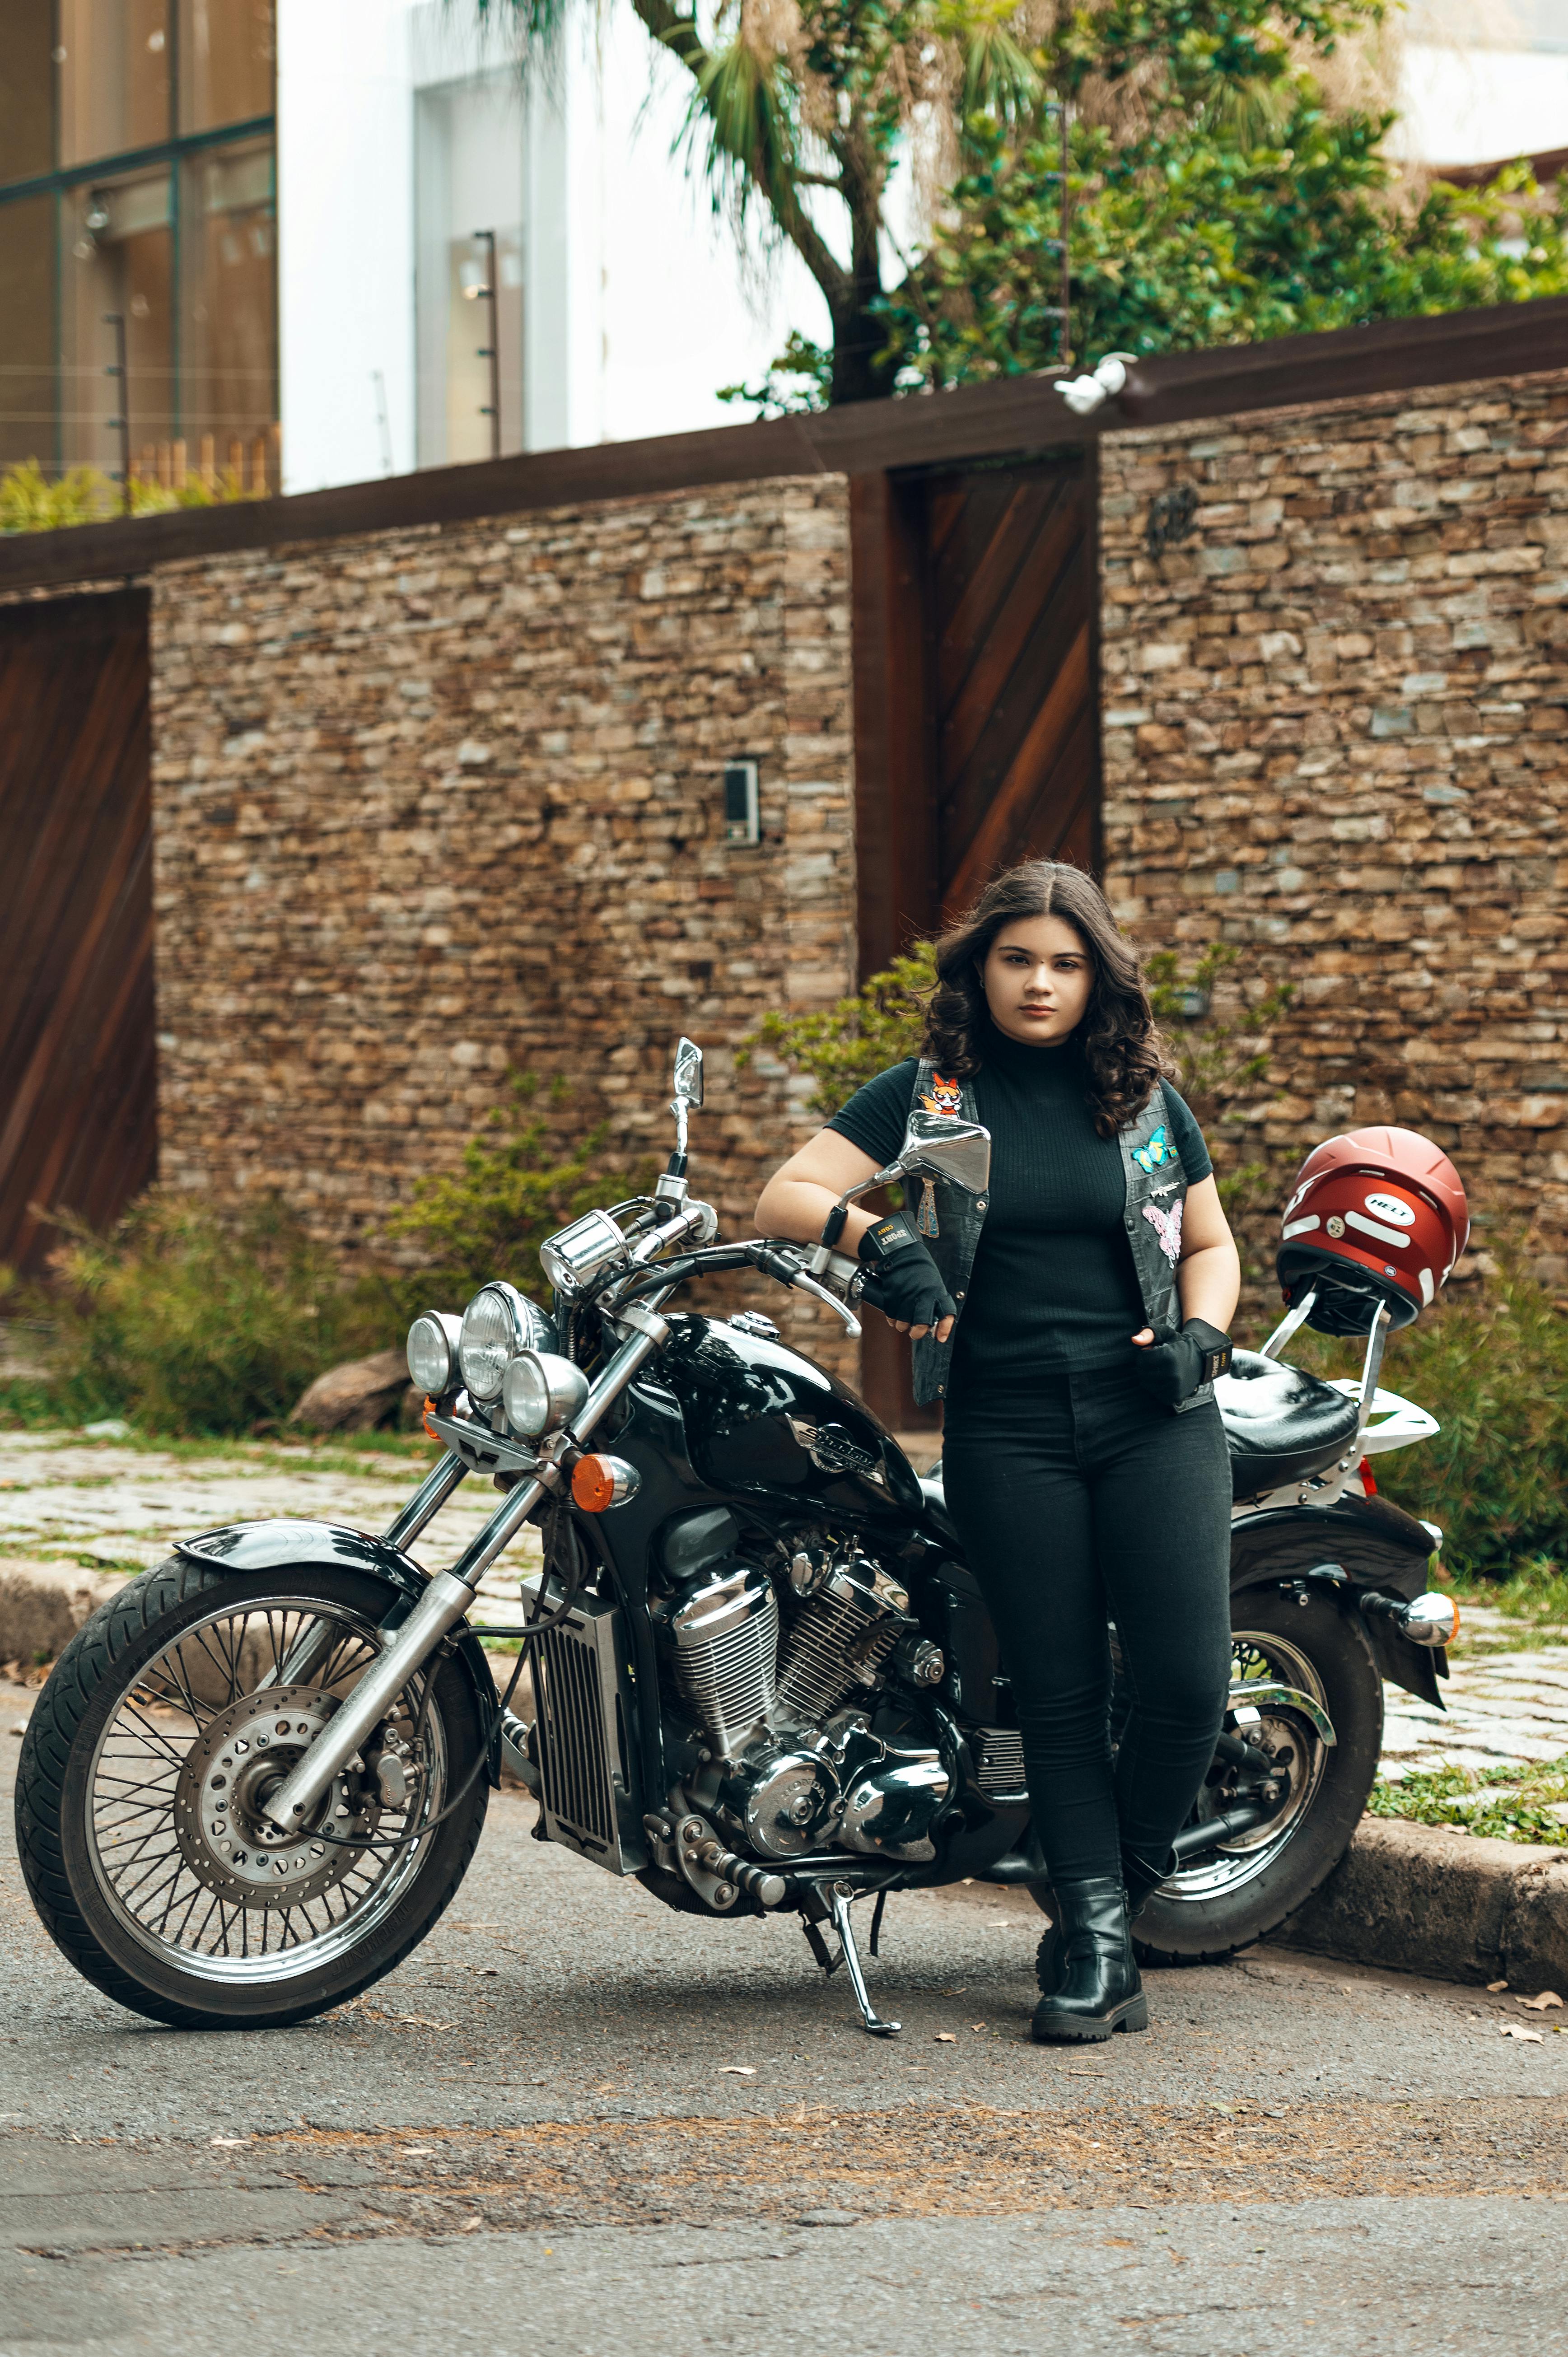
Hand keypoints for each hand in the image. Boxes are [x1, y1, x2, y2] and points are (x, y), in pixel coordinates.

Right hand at [858, 1215, 957, 1342]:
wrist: (901, 1252)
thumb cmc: (918, 1268)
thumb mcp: (932, 1282)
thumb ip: (934, 1300)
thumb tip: (932, 1321)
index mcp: (937, 1291)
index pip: (947, 1313)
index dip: (944, 1328)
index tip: (940, 1338)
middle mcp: (923, 1295)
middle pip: (922, 1323)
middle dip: (917, 1333)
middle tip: (915, 1333)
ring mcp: (907, 1295)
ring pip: (904, 1322)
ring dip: (902, 1326)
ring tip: (902, 1323)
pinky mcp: (892, 1294)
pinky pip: (891, 1314)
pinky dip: (892, 1319)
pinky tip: (893, 1317)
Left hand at [1130, 1318, 1232, 1405]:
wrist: (1201, 1360)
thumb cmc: (1180, 1345)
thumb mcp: (1166, 1333)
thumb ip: (1149, 1333)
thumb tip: (1134, 1340)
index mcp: (1169, 1357)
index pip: (1141, 1360)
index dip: (1144, 1355)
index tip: (1152, 1352)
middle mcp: (1172, 1374)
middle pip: (1142, 1373)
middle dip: (1145, 1366)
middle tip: (1155, 1362)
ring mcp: (1175, 1387)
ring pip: (1147, 1384)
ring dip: (1149, 1377)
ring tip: (1160, 1370)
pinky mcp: (1175, 1397)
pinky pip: (1156, 1394)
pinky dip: (1156, 1387)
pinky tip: (1163, 1379)